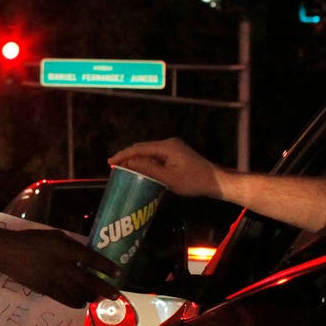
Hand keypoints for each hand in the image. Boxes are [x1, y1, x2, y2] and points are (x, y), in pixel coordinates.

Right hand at [0, 229, 120, 307]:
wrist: (9, 252)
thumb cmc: (33, 240)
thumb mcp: (55, 236)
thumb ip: (71, 244)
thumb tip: (85, 253)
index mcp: (66, 248)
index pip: (91, 258)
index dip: (106, 267)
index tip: (118, 273)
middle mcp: (63, 264)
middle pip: (88, 279)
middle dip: (103, 288)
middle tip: (115, 295)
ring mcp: (54, 278)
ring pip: (77, 291)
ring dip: (89, 296)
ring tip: (96, 299)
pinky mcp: (45, 288)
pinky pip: (63, 298)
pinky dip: (74, 302)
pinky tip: (81, 304)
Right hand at [109, 137, 226, 198]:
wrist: (215, 181)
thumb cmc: (193, 182)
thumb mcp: (168, 179)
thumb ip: (148, 169)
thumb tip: (129, 162)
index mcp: (167, 147)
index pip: (140, 148)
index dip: (124, 155)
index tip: (110, 162)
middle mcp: (169, 143)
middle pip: (143, 148)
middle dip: (128, 156)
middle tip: (113, 166)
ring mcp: (173, 148)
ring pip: (149, 151)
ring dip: (136, 159)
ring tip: (123, 167)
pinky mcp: (176, 154)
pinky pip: (156, 155)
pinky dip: (146, 161)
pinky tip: (139, 168)